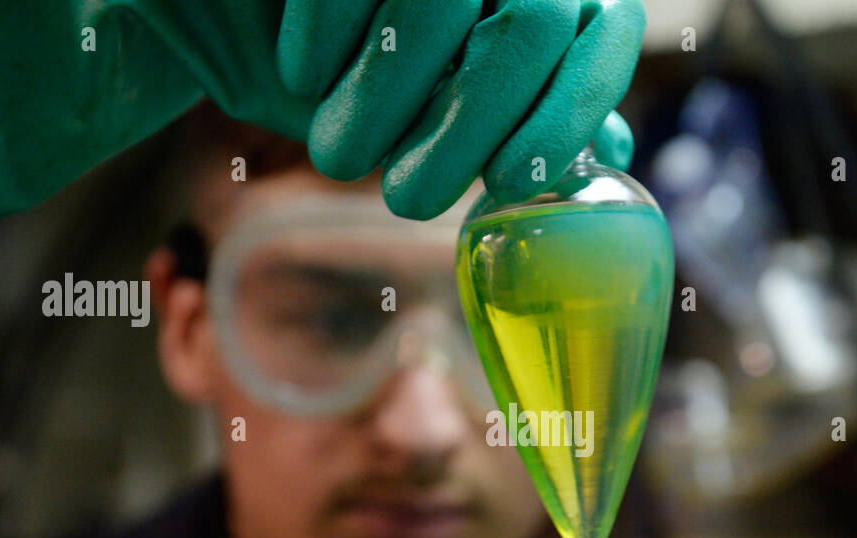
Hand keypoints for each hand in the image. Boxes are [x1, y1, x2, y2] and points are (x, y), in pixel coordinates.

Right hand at [108, 0, 644, 218]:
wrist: (244, 12)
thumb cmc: (360, 67)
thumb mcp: (444, 107)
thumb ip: (526, 119)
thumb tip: (612, 148)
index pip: (600, 29)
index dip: (571, 108)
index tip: (514, 181)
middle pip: (534, 19)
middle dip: (471, 125)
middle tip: (409, 199)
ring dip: (386, 99)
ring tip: (338, 157)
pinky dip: (329, 36)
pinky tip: (305, 73)